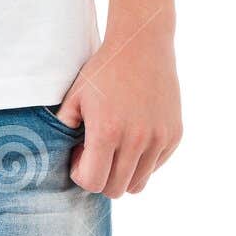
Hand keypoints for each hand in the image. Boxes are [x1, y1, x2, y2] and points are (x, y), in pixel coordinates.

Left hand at [54, 30, 181, 197]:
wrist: (142, 45)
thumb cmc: (104, 70)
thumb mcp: (75, 96)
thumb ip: (63, 128)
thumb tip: (61, 155)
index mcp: (107, 132)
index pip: (93, 183)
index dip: (81, 174)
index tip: (79, 154)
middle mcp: (137, 140)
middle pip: (116, 190)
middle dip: (101, 177)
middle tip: (96, 152)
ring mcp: (159, 139)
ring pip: (138, 184)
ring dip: (123, 173)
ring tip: (115, 148)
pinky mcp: (174, 135)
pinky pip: (155, 167)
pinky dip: (143, 161)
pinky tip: (133, 137)